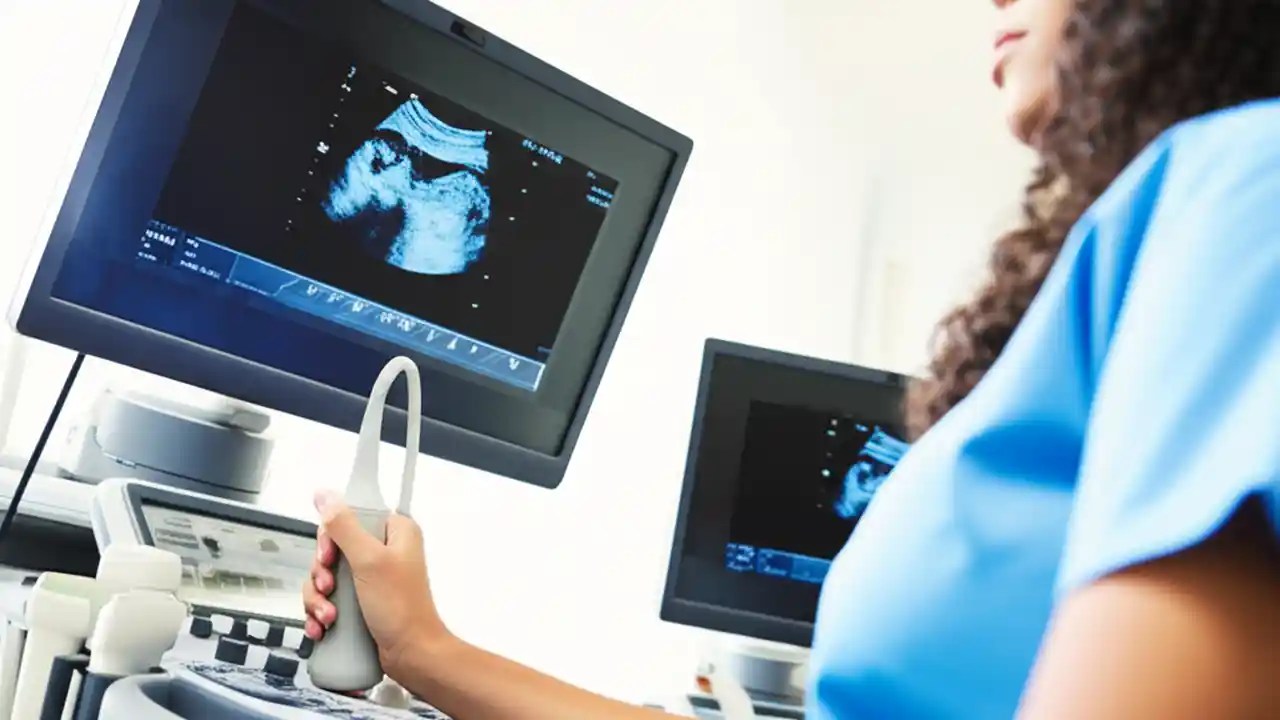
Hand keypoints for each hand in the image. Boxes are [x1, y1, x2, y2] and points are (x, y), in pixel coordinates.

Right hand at [302, 490, 449, 674]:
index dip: (331, 536)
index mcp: (395, 532)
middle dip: (322, 573)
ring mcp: (372, 578)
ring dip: (319, 598)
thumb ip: (344, 526)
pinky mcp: (362, 601)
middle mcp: (384, 552)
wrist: (412, 655)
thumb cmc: (401, 609)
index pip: (351, 516)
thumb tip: (325, 495)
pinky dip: (321, 613)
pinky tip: (322, 627)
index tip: (329, 555)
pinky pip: (330, 599)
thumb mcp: (369, 561)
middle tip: (328, 588)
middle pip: (333, 548)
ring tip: (329, 616)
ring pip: (327, 576)